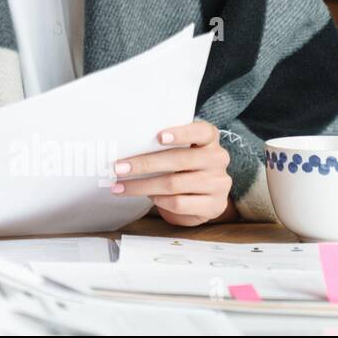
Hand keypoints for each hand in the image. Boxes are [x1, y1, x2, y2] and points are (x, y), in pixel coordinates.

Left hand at [110, 121, 232, 226]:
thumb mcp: (179, 151)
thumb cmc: (183, 168)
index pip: (202, 131)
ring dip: (142, 186)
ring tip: (121, 187)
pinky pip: (180, 203)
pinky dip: (160, 201)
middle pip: (179, 160)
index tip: (159, 136)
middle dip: (144, 164)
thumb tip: (126, 147)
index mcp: (209, 139)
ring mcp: (219, 183)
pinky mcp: (214, 205)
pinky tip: (149, 197)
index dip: (181, 133)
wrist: (203, 199)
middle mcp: (218, 159)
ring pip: (174, 184)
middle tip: (118, 168)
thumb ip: (162, 145)